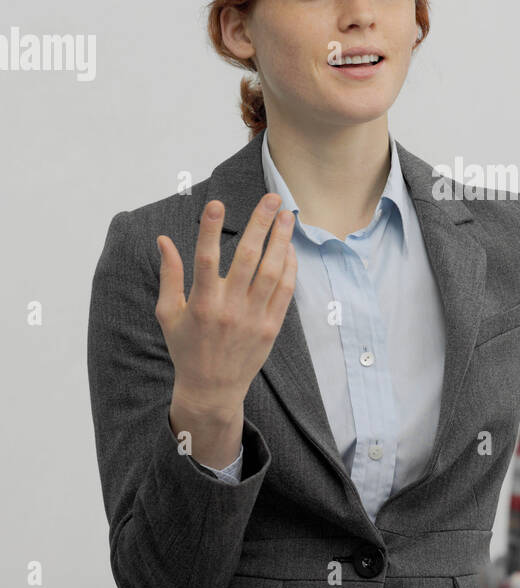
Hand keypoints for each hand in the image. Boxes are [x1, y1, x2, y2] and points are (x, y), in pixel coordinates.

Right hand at [155, 194, 296, 411]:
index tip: (216, 202)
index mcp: (200, 304)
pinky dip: (289, 267)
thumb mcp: (169, 314)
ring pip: (273, 271)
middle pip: (248, 258)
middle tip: (272, 198)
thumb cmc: (186, 348)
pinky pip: (285, 291)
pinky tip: (289, 248)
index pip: (205, 259)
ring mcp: (253, 318)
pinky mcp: (271, 327)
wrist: (212, 389)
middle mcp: (229, 309)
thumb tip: (163, 239)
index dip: (210, 229)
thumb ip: (169, 275)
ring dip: (281, 240)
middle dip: (260, 224)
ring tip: (286, 216)